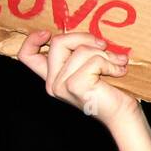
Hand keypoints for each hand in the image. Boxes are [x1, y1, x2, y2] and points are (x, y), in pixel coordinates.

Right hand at [17, 30, 136, 126]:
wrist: (124, 117)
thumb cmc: (112, 92)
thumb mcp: (91, 67)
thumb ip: (81, 53)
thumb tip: (87, 35)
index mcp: (53, 78)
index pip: (26, 56)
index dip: (32, 39)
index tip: (48, 33)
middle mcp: (53, 83)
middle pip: (58, 42)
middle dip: (84, 38)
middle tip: (104, 46)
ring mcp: (61, 86)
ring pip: (80, 50)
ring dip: (105, 54)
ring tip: (117, 63)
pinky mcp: (75, 86)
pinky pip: (94, 60)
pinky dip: (111, 63)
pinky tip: (119, 72)